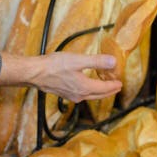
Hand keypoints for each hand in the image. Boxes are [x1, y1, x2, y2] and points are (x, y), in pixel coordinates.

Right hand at [0, 52, 121, 102]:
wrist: (35, 73)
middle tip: (116, 87)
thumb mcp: (78, 60)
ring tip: (103, 85)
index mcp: (85, 87)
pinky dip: (89, 90)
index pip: (104, 88)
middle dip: (109, 91)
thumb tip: (113, 62)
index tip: (120, 83)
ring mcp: (71, 96)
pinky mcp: (64, 93)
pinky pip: (82, 94)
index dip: (114, 85)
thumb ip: (96, 61)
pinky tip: (86, 85)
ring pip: (90, 95)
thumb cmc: (54, 66)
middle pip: (99, 95)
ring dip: (99, 91)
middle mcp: (80, 95)